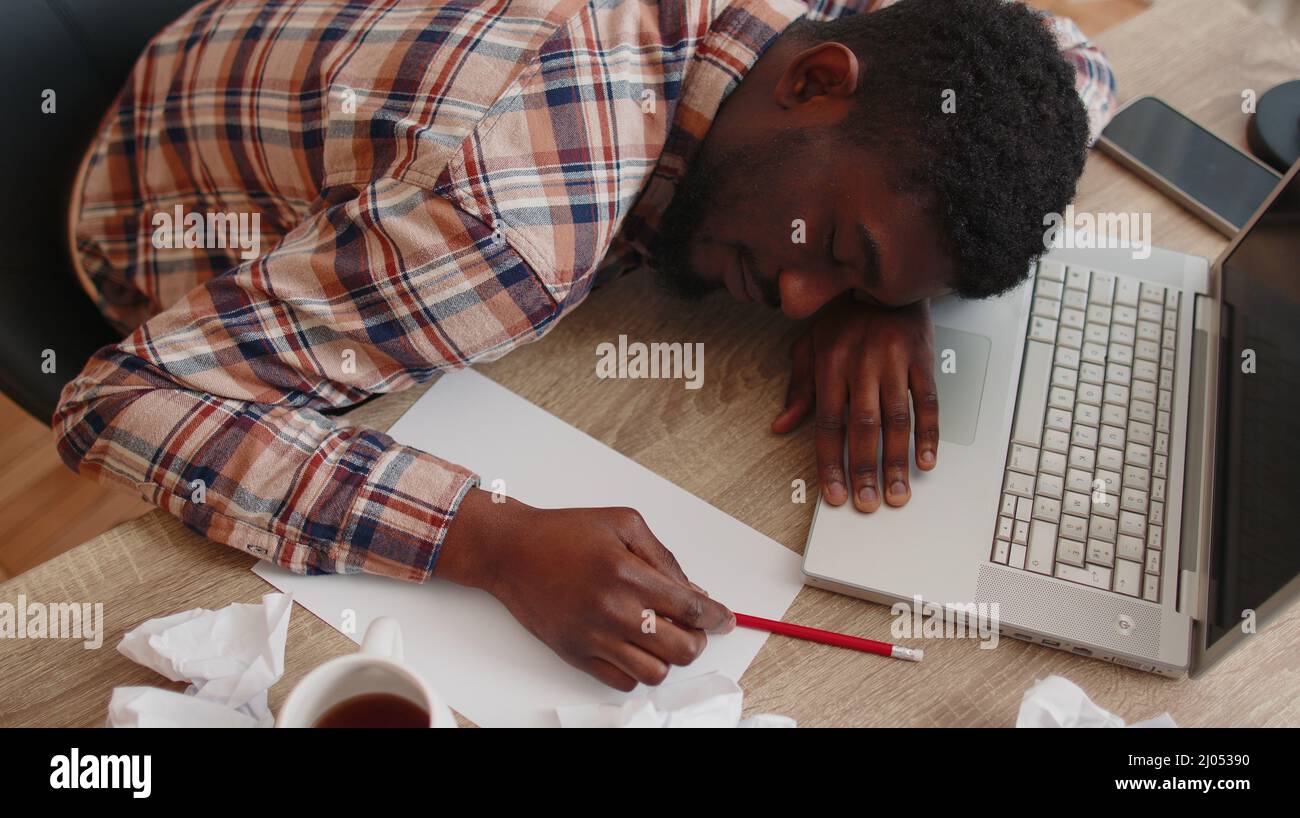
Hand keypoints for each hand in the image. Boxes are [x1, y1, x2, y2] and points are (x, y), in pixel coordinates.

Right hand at [437, 489, 734, 690]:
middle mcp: (613, 611)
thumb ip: (663, 557)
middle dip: (697, 639)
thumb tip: (693, 591)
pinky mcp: (575, 654)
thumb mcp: (624, 523)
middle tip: (692, 627)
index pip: (691, 609)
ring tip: (661, 637)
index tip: (724, 619)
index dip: (716, 617)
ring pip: (655, 672)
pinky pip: (622, 681)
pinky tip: (635, 648)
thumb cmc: (565, 532)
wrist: (511, 551)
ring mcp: (593, 637)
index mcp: (628, 574)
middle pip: (682, 648)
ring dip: (667, 657)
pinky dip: (638, 670)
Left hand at [771, 295, 938, 511]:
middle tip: (867, 503)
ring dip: (896, 461)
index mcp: (831, 364)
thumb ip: (799, 388)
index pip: (827, 423)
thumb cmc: (843, 314)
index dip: (830, 462)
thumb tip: (781, 426)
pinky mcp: (922, 359)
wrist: (883, 276)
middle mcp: (862, 365)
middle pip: (863, 427)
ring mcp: (894, 362)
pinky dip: (928, 434)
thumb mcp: (811, 345)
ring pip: (897, 420)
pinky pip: (927, 402)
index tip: (835, 493)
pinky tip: (924, 461)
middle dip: (864, 470)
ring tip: (896, 493)